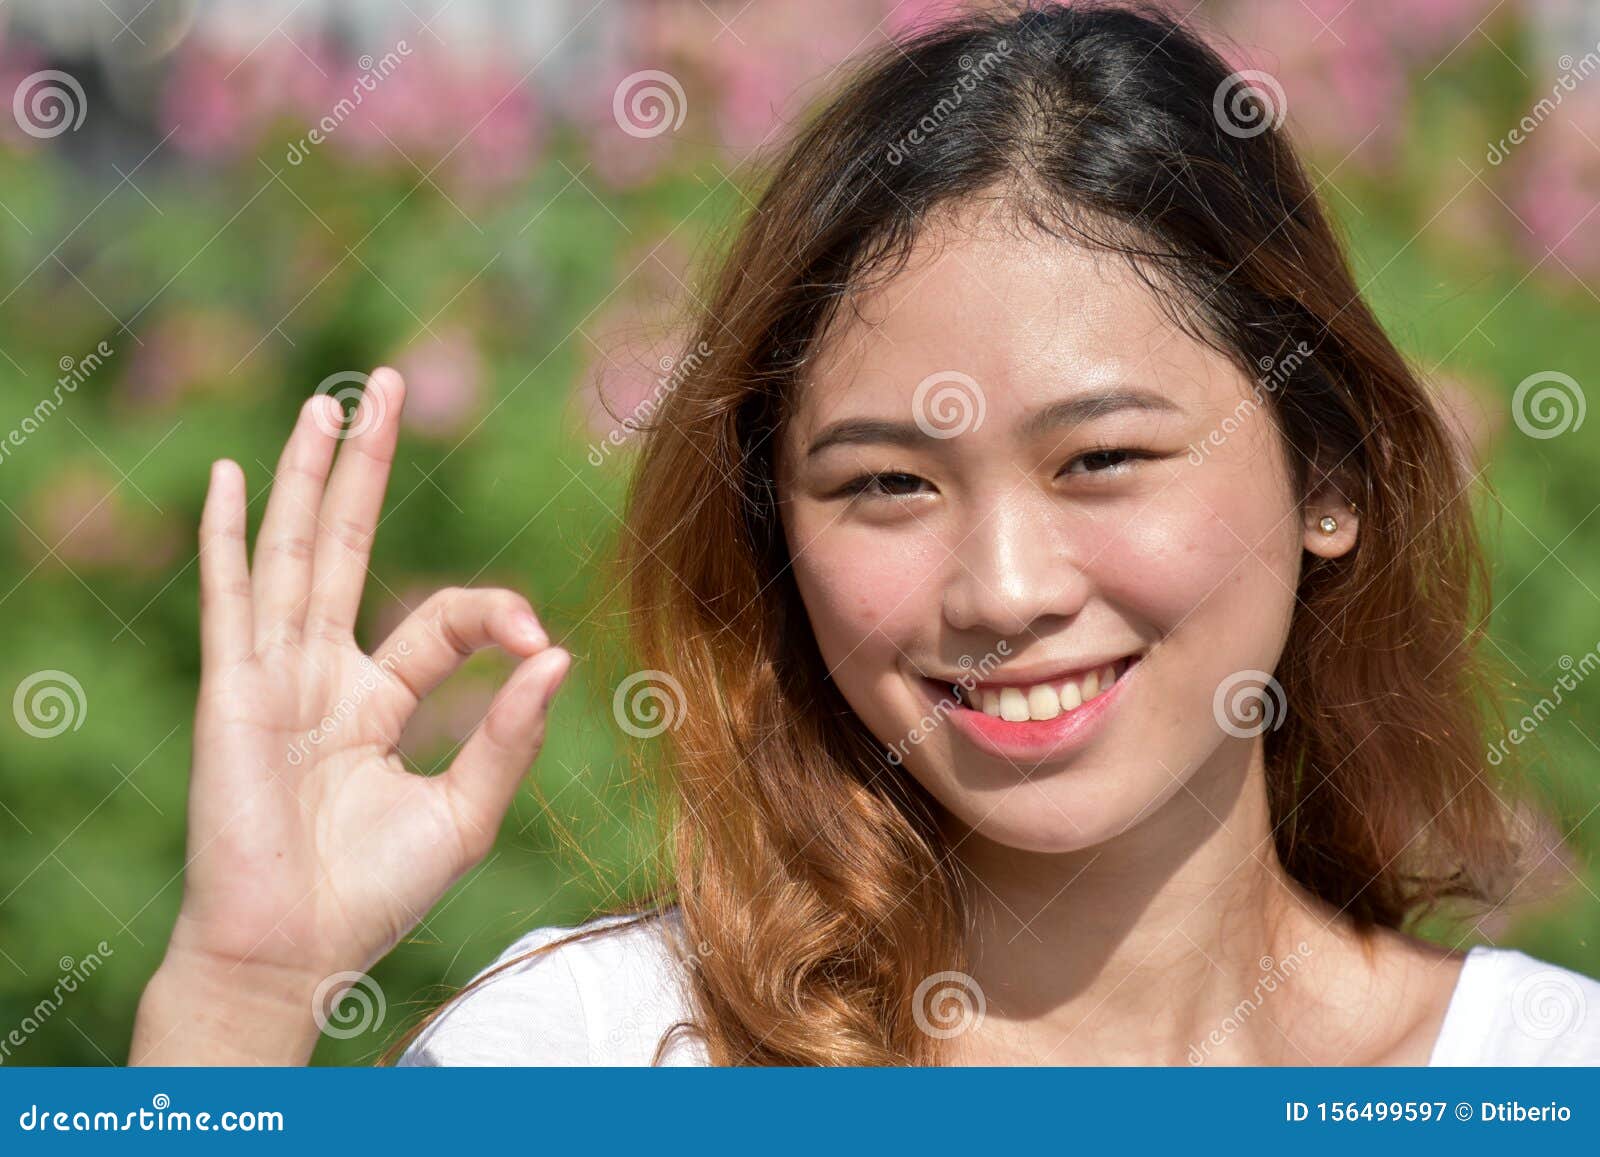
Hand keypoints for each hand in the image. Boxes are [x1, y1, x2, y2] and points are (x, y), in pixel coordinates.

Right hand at [154, 367, 568, 1008]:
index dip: (496, 615)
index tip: (541, 643)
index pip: (440, 619)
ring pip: (296, 553)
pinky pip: (230, 601)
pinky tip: (231, 476)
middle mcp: (323, 673)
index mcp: (376, 699)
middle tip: (387, 384)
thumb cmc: (374, 893)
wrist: (294, 951)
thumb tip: (561, 653)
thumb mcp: (466, 810)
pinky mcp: (235, 692)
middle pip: (349, 546)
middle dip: (369, 466)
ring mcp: (274, 676)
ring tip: (329, 402)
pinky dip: (228, 538)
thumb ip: (507, 731)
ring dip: (311, 476)